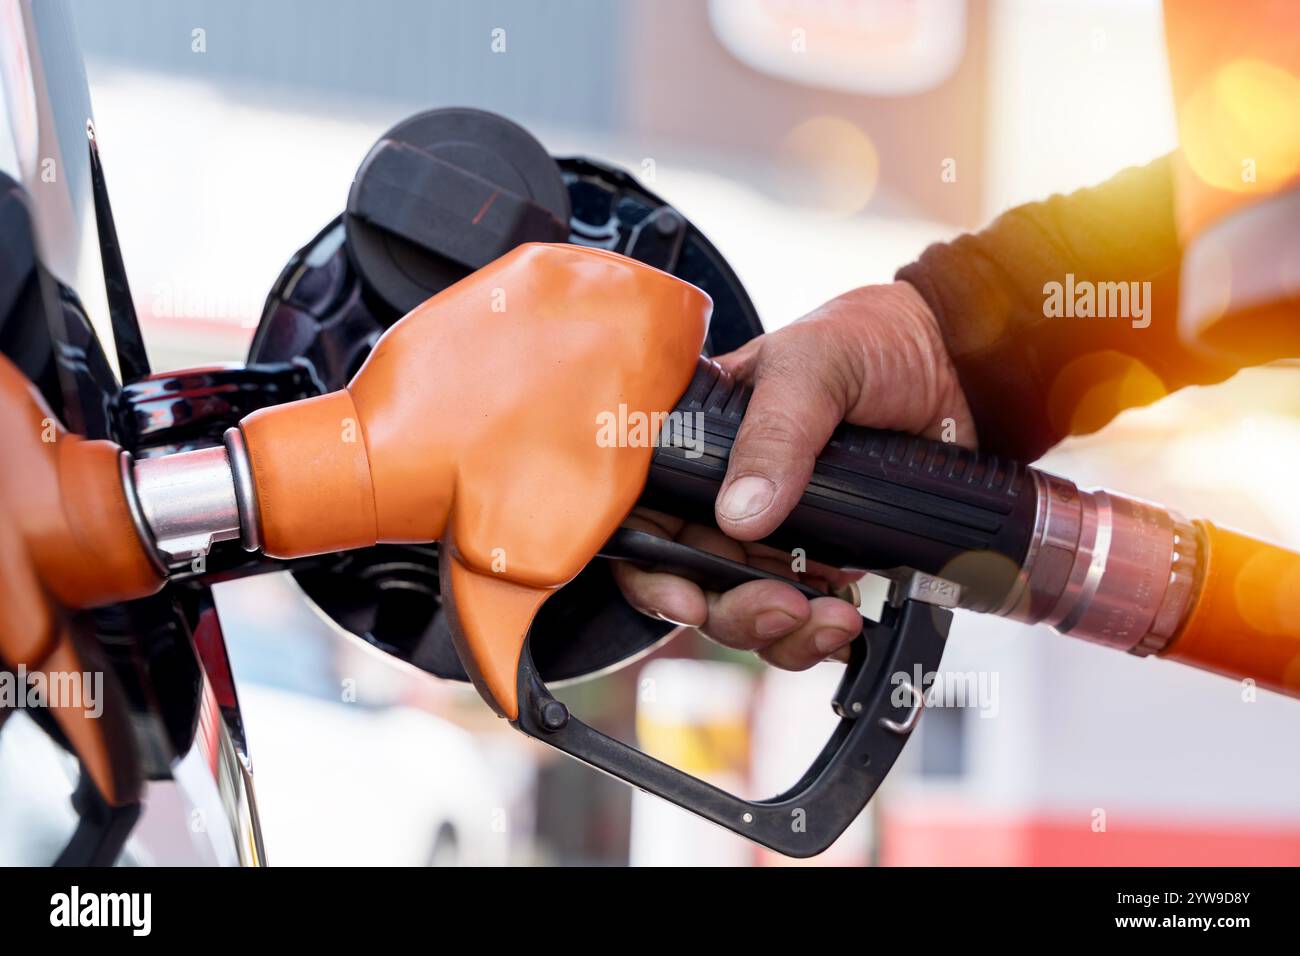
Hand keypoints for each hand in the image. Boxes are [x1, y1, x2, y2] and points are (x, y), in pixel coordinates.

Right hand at [614, 280, 973, 668]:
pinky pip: (803, 619)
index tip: (686, 599)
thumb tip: (742, 514)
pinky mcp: (828, 559)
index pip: (647, 516)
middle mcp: (727, 494)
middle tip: (781, 608)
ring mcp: (777, 532)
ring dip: (779, 633)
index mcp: (701, 444)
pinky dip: (819, 635)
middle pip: (692, 581)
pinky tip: (847, 617)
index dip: (651, 569)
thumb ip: (776, 431)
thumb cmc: (873, 338)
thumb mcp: (814, 364)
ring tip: (829, 618)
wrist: (962, 365)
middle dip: (730, 612)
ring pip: (746, 611)